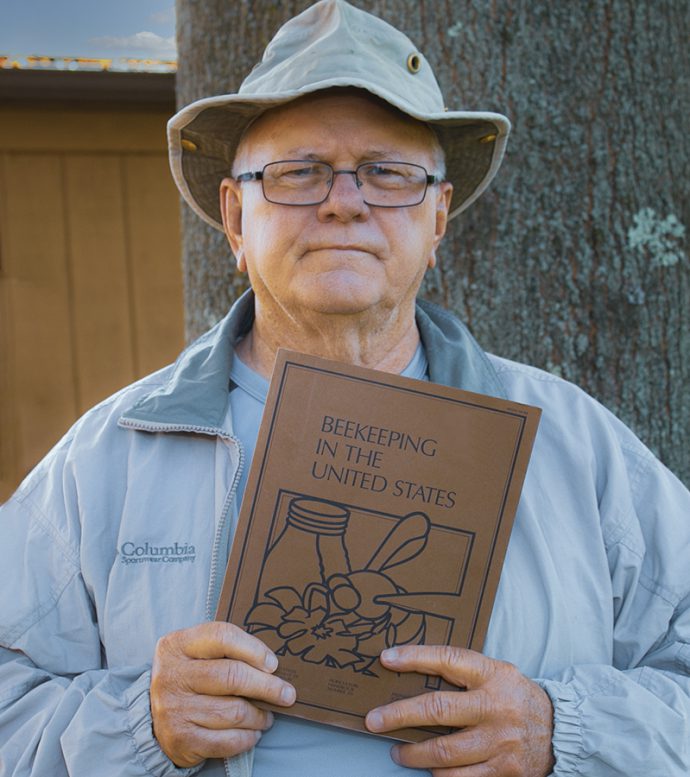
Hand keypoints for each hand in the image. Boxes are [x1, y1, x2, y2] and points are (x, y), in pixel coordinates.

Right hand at [150, 621, 295, 767]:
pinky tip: (253, 733)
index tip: (273, 663)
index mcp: (177, 645)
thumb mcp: (197, 653)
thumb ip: (227, 650)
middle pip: (232, 676)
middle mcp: (173, 675)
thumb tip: (272, 665)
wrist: (151, 717)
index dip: (254, 649)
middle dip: (267, 686)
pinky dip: (247, 738)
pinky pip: (226, 741)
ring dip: (259, 716)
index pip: (222, 636)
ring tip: (267, 715)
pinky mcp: (181, 740)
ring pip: (233, 712)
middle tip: (287, 693)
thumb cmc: (189, 677)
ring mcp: (174, 709)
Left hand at [365, 646, 554, 776]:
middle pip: (437, 710)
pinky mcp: (504, 771)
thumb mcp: (495, 673)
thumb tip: (412, 677)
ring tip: (398, 751)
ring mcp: (500, 742)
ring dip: (413, 754)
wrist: (561, 729)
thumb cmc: (515, 696)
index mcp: (491, 675)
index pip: (447, 660)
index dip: (414, 657)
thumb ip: (462, 674)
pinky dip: (439, 776)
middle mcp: (495, 706)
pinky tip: (430, 770)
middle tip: (374, 720)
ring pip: (444, 752)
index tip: (386, 659)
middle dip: (399, 715)